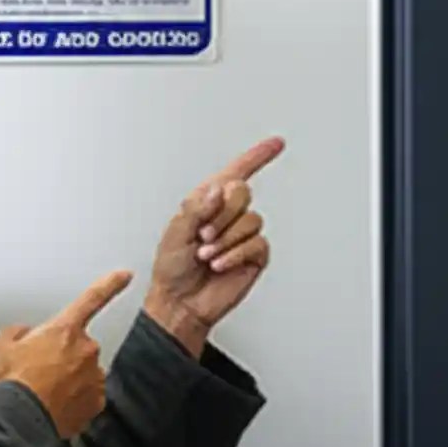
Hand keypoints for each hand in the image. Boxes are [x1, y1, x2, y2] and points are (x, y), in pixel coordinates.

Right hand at [0, 270, 132, 438]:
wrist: (20, 418)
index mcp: (65, 329)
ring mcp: (94, 377)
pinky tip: (55, 405)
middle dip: (64, 355)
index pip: (92, 299)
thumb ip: (20, 331)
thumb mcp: (3, 344)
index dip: (111, 284)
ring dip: (70, 379)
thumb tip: (26, 335)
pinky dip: (75, 400)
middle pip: (80, 347)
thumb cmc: (14, 381)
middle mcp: (86, 349)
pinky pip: (88, 397)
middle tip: (41, 371)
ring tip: (45, 391)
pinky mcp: (96, 402)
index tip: (125, 275)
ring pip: (85, 373)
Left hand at [144, 138, 284, 356]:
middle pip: (242, 192)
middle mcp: (226, 215)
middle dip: (222, 214)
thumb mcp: (174, 232)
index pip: (235, 174)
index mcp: (206, 203)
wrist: (179, 303)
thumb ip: (196, 208)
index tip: (276, 144)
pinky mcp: (253, 255)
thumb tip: (218, 191)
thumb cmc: (171, 269)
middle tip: (203, 235)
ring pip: (251, 220)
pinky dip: (235, 254)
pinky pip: (257, 243)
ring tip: (207, 255)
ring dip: (225, 239)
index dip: (256, 157)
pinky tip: (220, 264)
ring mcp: (241, 235)